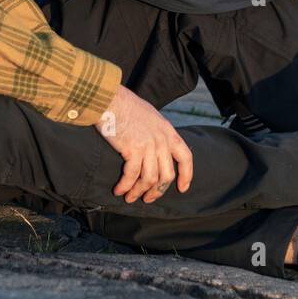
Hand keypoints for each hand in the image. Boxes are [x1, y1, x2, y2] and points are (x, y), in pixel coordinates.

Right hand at [97, 86, 193, 203]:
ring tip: (130, 197)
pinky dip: (126, 186)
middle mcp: (162, 140)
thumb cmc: (126, 106)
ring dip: (139, 192)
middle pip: (167, 175)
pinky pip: (132, 175)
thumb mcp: (151, 117)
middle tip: (148, 198)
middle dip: (158, 191)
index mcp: (168, 132)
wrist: (110, 99)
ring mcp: (149, 145)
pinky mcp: (133, 149)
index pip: (186, 157)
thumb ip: (157, 133)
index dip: (186, 175)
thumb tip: (155, 150)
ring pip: (150, 179)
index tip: (183, 188)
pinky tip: (119, 190)